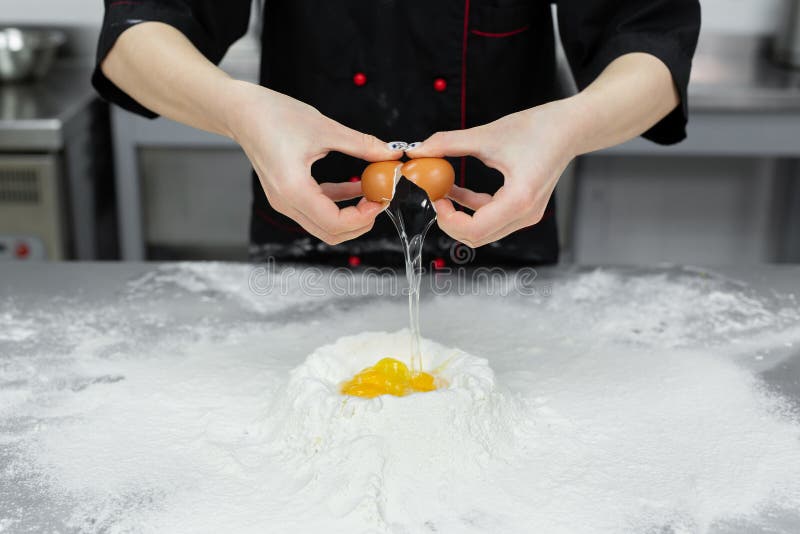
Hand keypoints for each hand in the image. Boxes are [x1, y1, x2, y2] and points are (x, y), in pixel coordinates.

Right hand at [226, 81, 401, 244]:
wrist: (242, 111)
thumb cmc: (275, 115)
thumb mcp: (325, 128)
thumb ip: (361, 145)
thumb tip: (390, 153)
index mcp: (294, 190)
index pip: (335, 223)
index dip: (364, 217)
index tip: (382, 199)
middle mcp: (286, 203)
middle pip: (331, 233)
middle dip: (361, 222)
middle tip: (381, 200)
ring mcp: (284, 202)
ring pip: (324, 226)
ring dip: (351, 215)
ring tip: (372, 193)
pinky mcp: (286, 195)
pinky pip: (317, 210)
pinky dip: (338, 204)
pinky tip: (355, 187)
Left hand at [407, 98, 582, 247]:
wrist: (570, 128)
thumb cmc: (539, 128)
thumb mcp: (487, 134)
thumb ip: (448, 143)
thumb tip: (419, 149)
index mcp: (519, 200)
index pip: (474, 230)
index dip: (447, 220)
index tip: (435, 198)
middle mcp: (525, 214)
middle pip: (476, 237)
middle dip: (449, 221)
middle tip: (433, 198)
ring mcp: (526, 215)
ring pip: (482, 232)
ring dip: (459, 216)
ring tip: (441, 192)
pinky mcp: (524, 210)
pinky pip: (490, 220)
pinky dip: (471, 209)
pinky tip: (456, 190)